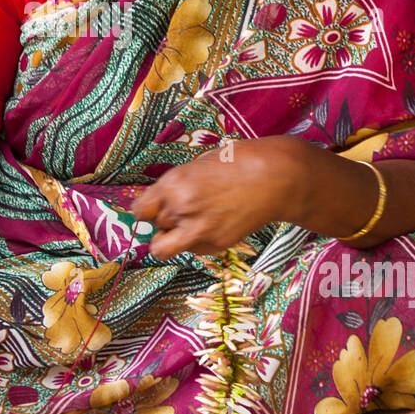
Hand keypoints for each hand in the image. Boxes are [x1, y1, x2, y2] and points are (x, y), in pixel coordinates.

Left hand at [134, 137, 300, 260]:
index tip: (152, 210)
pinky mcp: (215, 244)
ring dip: (172, 238)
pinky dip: (196, 242)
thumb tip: (160, 201)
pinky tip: (214, 225)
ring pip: (163, 248)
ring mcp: (197, 230)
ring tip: (190, 225)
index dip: (146, 210)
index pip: (140, 210)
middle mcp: (180, 209)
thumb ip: (176, 185)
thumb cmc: (238, 163)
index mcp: (173, 184)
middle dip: (164, 220)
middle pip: (155, 226)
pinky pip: (192, 250)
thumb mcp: (198, 165)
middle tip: (184, 211)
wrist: (275, 178)